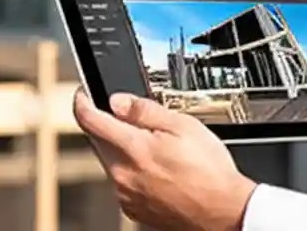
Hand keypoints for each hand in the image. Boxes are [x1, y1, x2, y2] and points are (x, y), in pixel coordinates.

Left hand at [73, 89, 257, 230]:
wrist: (223, 212)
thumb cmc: (209, 172)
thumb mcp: (183, 125)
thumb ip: (145, 110)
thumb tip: (118, 101)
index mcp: (132, 149)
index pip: (89, 120)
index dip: (83, 101)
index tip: (84, 94)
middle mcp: (122, 175)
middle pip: (98, 141)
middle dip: (108, 126)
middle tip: (133, 120)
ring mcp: (126, 196)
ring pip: (111, 162)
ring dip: (122, 150)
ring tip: (157, 149)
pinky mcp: (133, 210)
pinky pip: (123, 183)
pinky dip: (132, 172)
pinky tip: (158, 170)